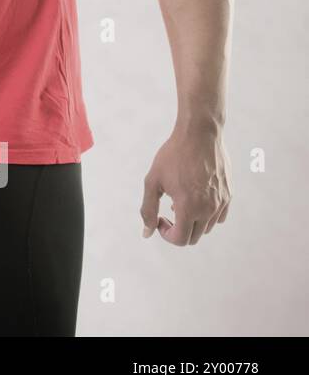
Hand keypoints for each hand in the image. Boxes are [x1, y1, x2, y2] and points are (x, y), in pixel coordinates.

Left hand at [140, 125, 231, 245]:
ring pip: (207, 228)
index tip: (160, 218)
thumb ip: (148, 209)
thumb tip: (146, 233)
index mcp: (189, 207)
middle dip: (178, 230)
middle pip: (194, 237)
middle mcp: (208, 209)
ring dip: (191, 222)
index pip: (180, 239)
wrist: (199, 135)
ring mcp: (221, 203)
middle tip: (166, 212)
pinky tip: (195, 198)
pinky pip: (219, 217)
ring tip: (179, 200)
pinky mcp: (229, 195)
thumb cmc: (173, 156)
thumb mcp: (153, 181)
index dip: (166, 234)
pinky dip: (206, 215)